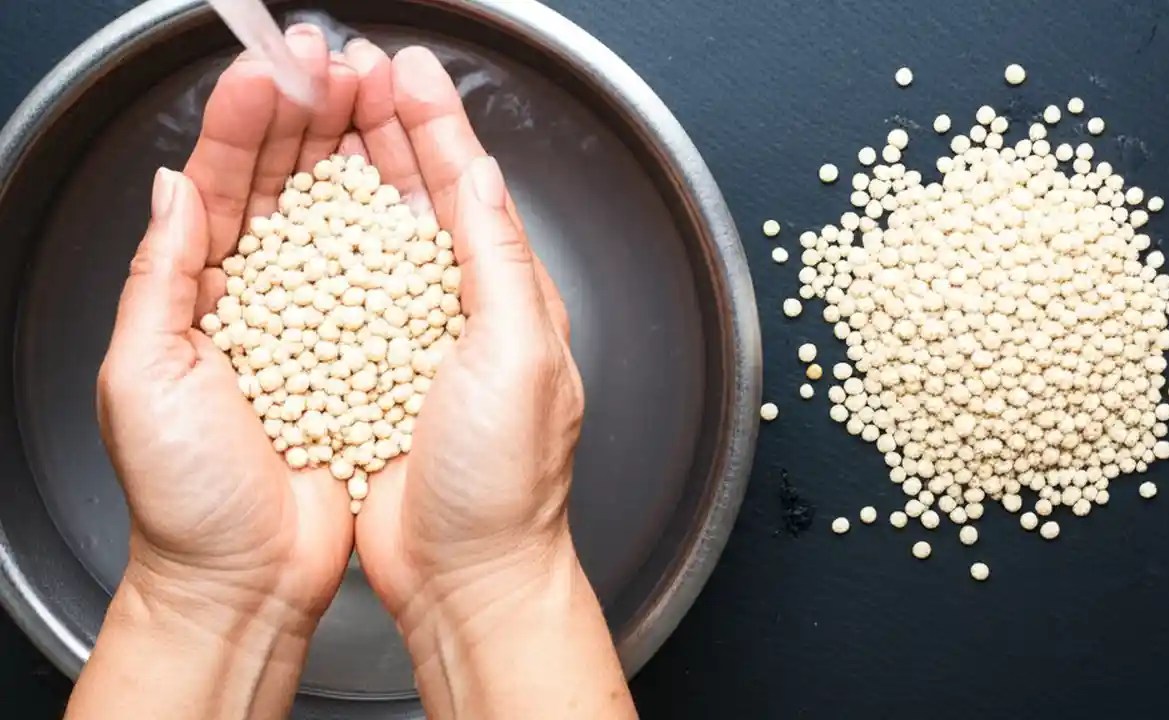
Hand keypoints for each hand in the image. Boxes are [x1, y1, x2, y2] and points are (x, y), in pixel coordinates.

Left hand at [95, 23, 353, 660]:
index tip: (273, 72)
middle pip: (283, 187)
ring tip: (375, 97)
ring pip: (334, 220)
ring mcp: (314, 325)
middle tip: (335, 63)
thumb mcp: (141, 377)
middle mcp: (256, 300)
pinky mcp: (364, 357)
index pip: (219, 184)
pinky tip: (409, 186)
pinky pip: (380, 280)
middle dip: (308, 119)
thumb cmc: (185, 496)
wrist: (247, 578)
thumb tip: (172, 189)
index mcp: (193, 295)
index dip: (245, 123)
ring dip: (352, 155)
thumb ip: (159, 278)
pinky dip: (393, 230)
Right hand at [339, 42, 631, 718]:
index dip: (436, 124)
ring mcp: (415, 343)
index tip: (403, 71)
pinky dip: (323, 249)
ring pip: (380, 239)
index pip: (471, 188)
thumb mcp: (517, 354)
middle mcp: (465, 313)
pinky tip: (301, 217)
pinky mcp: (370, 377)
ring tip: (328, 120)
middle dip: (391, 133)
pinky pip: (344, 298)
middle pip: (422, 201)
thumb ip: (497, 261)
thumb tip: (478, 173)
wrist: (464, 573)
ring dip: (356, 177)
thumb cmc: (505, 481)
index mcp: (511, 298)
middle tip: (354, 75)